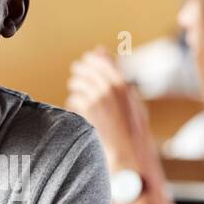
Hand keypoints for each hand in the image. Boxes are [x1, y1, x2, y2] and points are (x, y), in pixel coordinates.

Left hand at [66, 48, 143, 171]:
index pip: (103, 60)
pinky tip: (76, 106)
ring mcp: (97, 99)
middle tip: (76, 71)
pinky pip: (73, 99)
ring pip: (77, 82)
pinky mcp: (86, 112)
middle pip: (87, 69)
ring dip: (75, 85)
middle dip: (80, 69)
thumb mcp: (130, 98)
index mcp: (122, 83)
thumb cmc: (131, 126)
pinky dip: (73, 102)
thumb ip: (117, 77)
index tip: (87, 58)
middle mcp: (109, 88)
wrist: (127, 150)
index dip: (93, 58)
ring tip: (76, 87)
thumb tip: (103, 53)